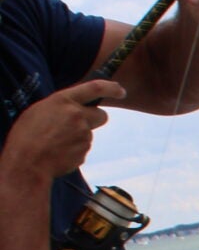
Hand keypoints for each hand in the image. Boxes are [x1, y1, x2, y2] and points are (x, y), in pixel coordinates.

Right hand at [0, 78, 123, 183]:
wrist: (27, 162)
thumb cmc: (27, 135)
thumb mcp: (40, 110)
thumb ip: (61, 107)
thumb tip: (73, 109)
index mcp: (63, 100)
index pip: (95, 88)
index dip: (112, 88)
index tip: (120, 91)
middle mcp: (77, 115)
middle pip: (102, 115)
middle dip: (95, 119)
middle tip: (79, 124)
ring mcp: (83, 135)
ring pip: (89, 134)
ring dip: (78, 138)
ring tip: (56, 143)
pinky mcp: (84, 152)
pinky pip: (83, 149)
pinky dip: (73, 151)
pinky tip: (58, 153)